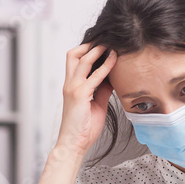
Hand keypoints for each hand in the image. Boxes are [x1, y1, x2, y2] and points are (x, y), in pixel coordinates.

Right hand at [54, 44, 117, 158]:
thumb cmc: (83, 127)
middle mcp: (69, 84)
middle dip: (89, 44)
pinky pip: (94, 75)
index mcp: (72, 86)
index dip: (87, 50)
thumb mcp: (97, 104)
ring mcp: (73, 88)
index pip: (75, 60)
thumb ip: (103, 89)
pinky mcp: (79, 95)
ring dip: (97, 49)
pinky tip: (114, 59)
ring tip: (111, 43)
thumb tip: (113, 78)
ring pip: (82, 59)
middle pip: (73, 54)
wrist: (74, 144)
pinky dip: (105, 65)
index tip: (103, 44)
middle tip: (105, 39)